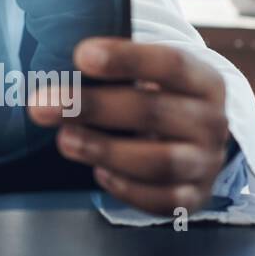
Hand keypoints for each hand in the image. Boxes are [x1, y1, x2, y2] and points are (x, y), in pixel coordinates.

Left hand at [27, 37, 229, 214]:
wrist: (189, 138)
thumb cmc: (155, 96)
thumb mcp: (148, 73)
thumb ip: (115, 67)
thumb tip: (63, 66)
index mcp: (203, 81)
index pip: (170, 64)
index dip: (126, 59)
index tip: (80, 55)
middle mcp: (211, 122)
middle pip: (155, 112)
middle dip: (93, 107)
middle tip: (43, 104)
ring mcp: (205, 163)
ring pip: (159, 162)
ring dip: (104, 150)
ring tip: (64, 140)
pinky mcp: (194, 197)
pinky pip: (161, 200)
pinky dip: (127, 188)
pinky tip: (98, 172)